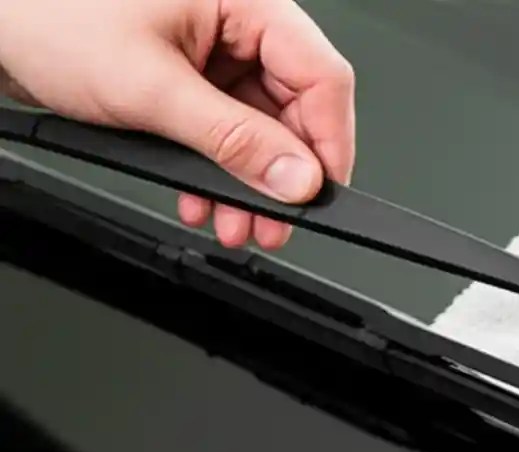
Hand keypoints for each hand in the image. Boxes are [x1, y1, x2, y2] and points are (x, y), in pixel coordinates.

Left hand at [0, 0, 354, 249]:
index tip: (321, 193)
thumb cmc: (50, 17)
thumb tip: (295, 178)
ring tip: (235, 223)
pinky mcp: (190, 76)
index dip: (330, 141)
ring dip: (248, 181)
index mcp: (246, 0)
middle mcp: (237, 21)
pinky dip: (217, 168)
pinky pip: (226, 128)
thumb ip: (233, 139)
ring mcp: (214, 49)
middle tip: (274, 222)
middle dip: (282, 174)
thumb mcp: (152, 89)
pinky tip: (202, 198)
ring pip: (262, 125)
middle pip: (296, 106)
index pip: (321, 75)